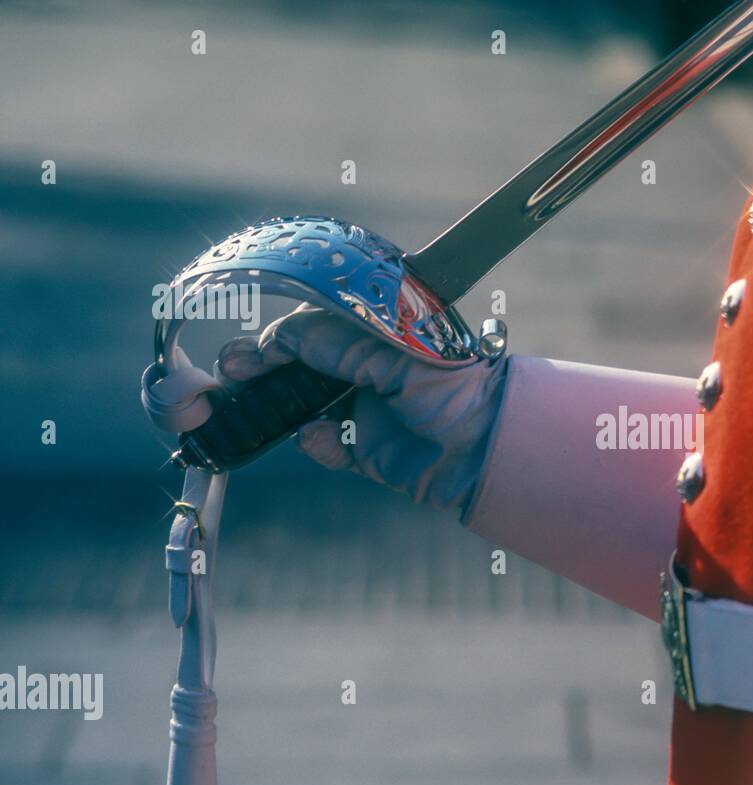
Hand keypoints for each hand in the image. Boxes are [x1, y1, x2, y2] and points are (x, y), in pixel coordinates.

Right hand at [217, 305, 506, 515]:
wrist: (487, 447)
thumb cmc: (453, 386)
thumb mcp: (391, 352)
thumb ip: (335, 342)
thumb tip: (278, 340)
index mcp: (375, 337)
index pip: (313, 330)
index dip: (278, 340)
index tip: (247, 354)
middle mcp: (367, 371)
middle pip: (302, 367)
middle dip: (266, 371)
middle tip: (232, 375)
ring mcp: (366, 411)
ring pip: (306, 408)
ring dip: (281, 408)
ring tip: (256, 410)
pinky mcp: (368, 452)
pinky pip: (328, 447)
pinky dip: (317, 443)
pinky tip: (317, 437)